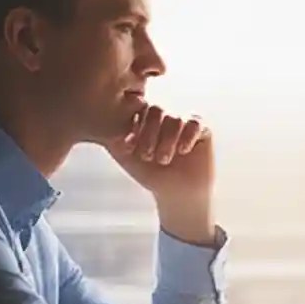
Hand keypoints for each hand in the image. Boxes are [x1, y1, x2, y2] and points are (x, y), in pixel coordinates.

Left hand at [105, 104, 216, 244]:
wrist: (176, 193)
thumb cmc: (150, 175)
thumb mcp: (125, 156)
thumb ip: (113, 138)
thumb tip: (102, 119)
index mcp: (145, 119)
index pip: (138, 109)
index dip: (134, 127)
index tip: (129, 147)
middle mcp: (165, 117)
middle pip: (156, 110)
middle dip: (149, 133)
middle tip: (146, 155)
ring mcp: (184, 122)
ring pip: (174, 118)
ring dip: (167, 140)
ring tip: (163, 160)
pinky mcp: (202, 130)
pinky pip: (194, 123)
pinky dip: (187, 136)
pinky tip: (183, 151)